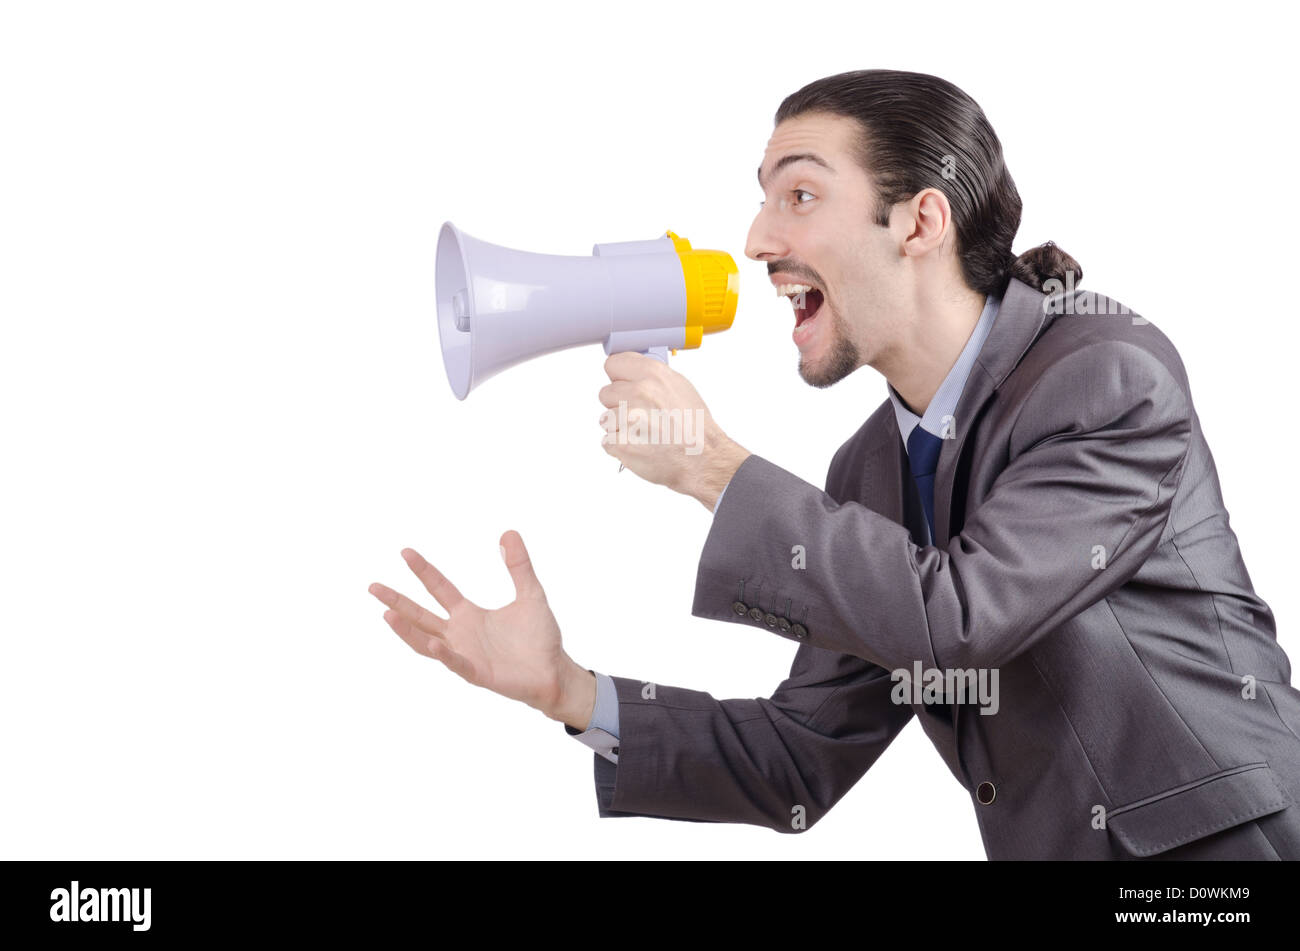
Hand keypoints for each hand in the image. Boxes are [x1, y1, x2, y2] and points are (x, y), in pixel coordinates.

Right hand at [367, 531, 595, 728]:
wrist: (556, 671)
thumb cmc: (540, 637)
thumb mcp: (530, 594)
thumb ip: (519, 566)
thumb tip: (509, 532)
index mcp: (469, 615)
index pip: (439, 588)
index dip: (423, 571)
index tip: (405, 552)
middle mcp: (460, 634)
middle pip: (421, 615)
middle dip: (398, 601)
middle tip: (373, 586)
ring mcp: (466, 654)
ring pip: (427, 642)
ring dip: (408, 630)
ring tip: (388, 614)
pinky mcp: (478, 673)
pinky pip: (457, 663)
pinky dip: (445, 654)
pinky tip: (435, 642)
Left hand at [597, 352, 750, 509]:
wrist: (703, 459)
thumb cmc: (694, 427)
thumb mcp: (680, 387)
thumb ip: (652, 377)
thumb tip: (632, 374)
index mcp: (653, 374)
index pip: (613, 364)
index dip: (617, 378)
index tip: (622, 385)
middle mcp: (639, 392)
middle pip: (605, 393)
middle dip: (618, 405)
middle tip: (639, 416)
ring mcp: (628, 418)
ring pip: (605, 419)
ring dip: (618, 428)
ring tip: (642, 433)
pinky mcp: (622, 443)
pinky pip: (607, 441)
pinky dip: (620, 447)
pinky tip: (639, 446)